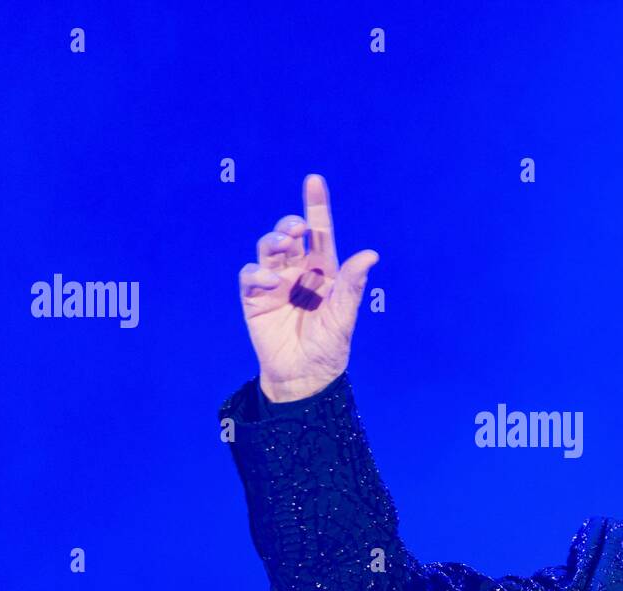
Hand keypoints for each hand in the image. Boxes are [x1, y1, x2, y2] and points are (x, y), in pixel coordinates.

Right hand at [238, 173, 377, 401]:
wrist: (303, 377)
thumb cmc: (328, 348)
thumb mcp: (344, 317)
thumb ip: (353, 286)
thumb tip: (371, 254)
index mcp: (324, 271)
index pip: (320, 232)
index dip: (316, 206)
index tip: (314, 180)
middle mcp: (299, 271)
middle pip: (290, 235)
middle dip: (290, 225)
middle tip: (297, 230)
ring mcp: (275, 283)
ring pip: (269, 248)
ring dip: (274, 242)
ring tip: (284, 247)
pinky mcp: (255, 298)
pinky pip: (251, 275)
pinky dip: (257, 273)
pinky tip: (269, 281)